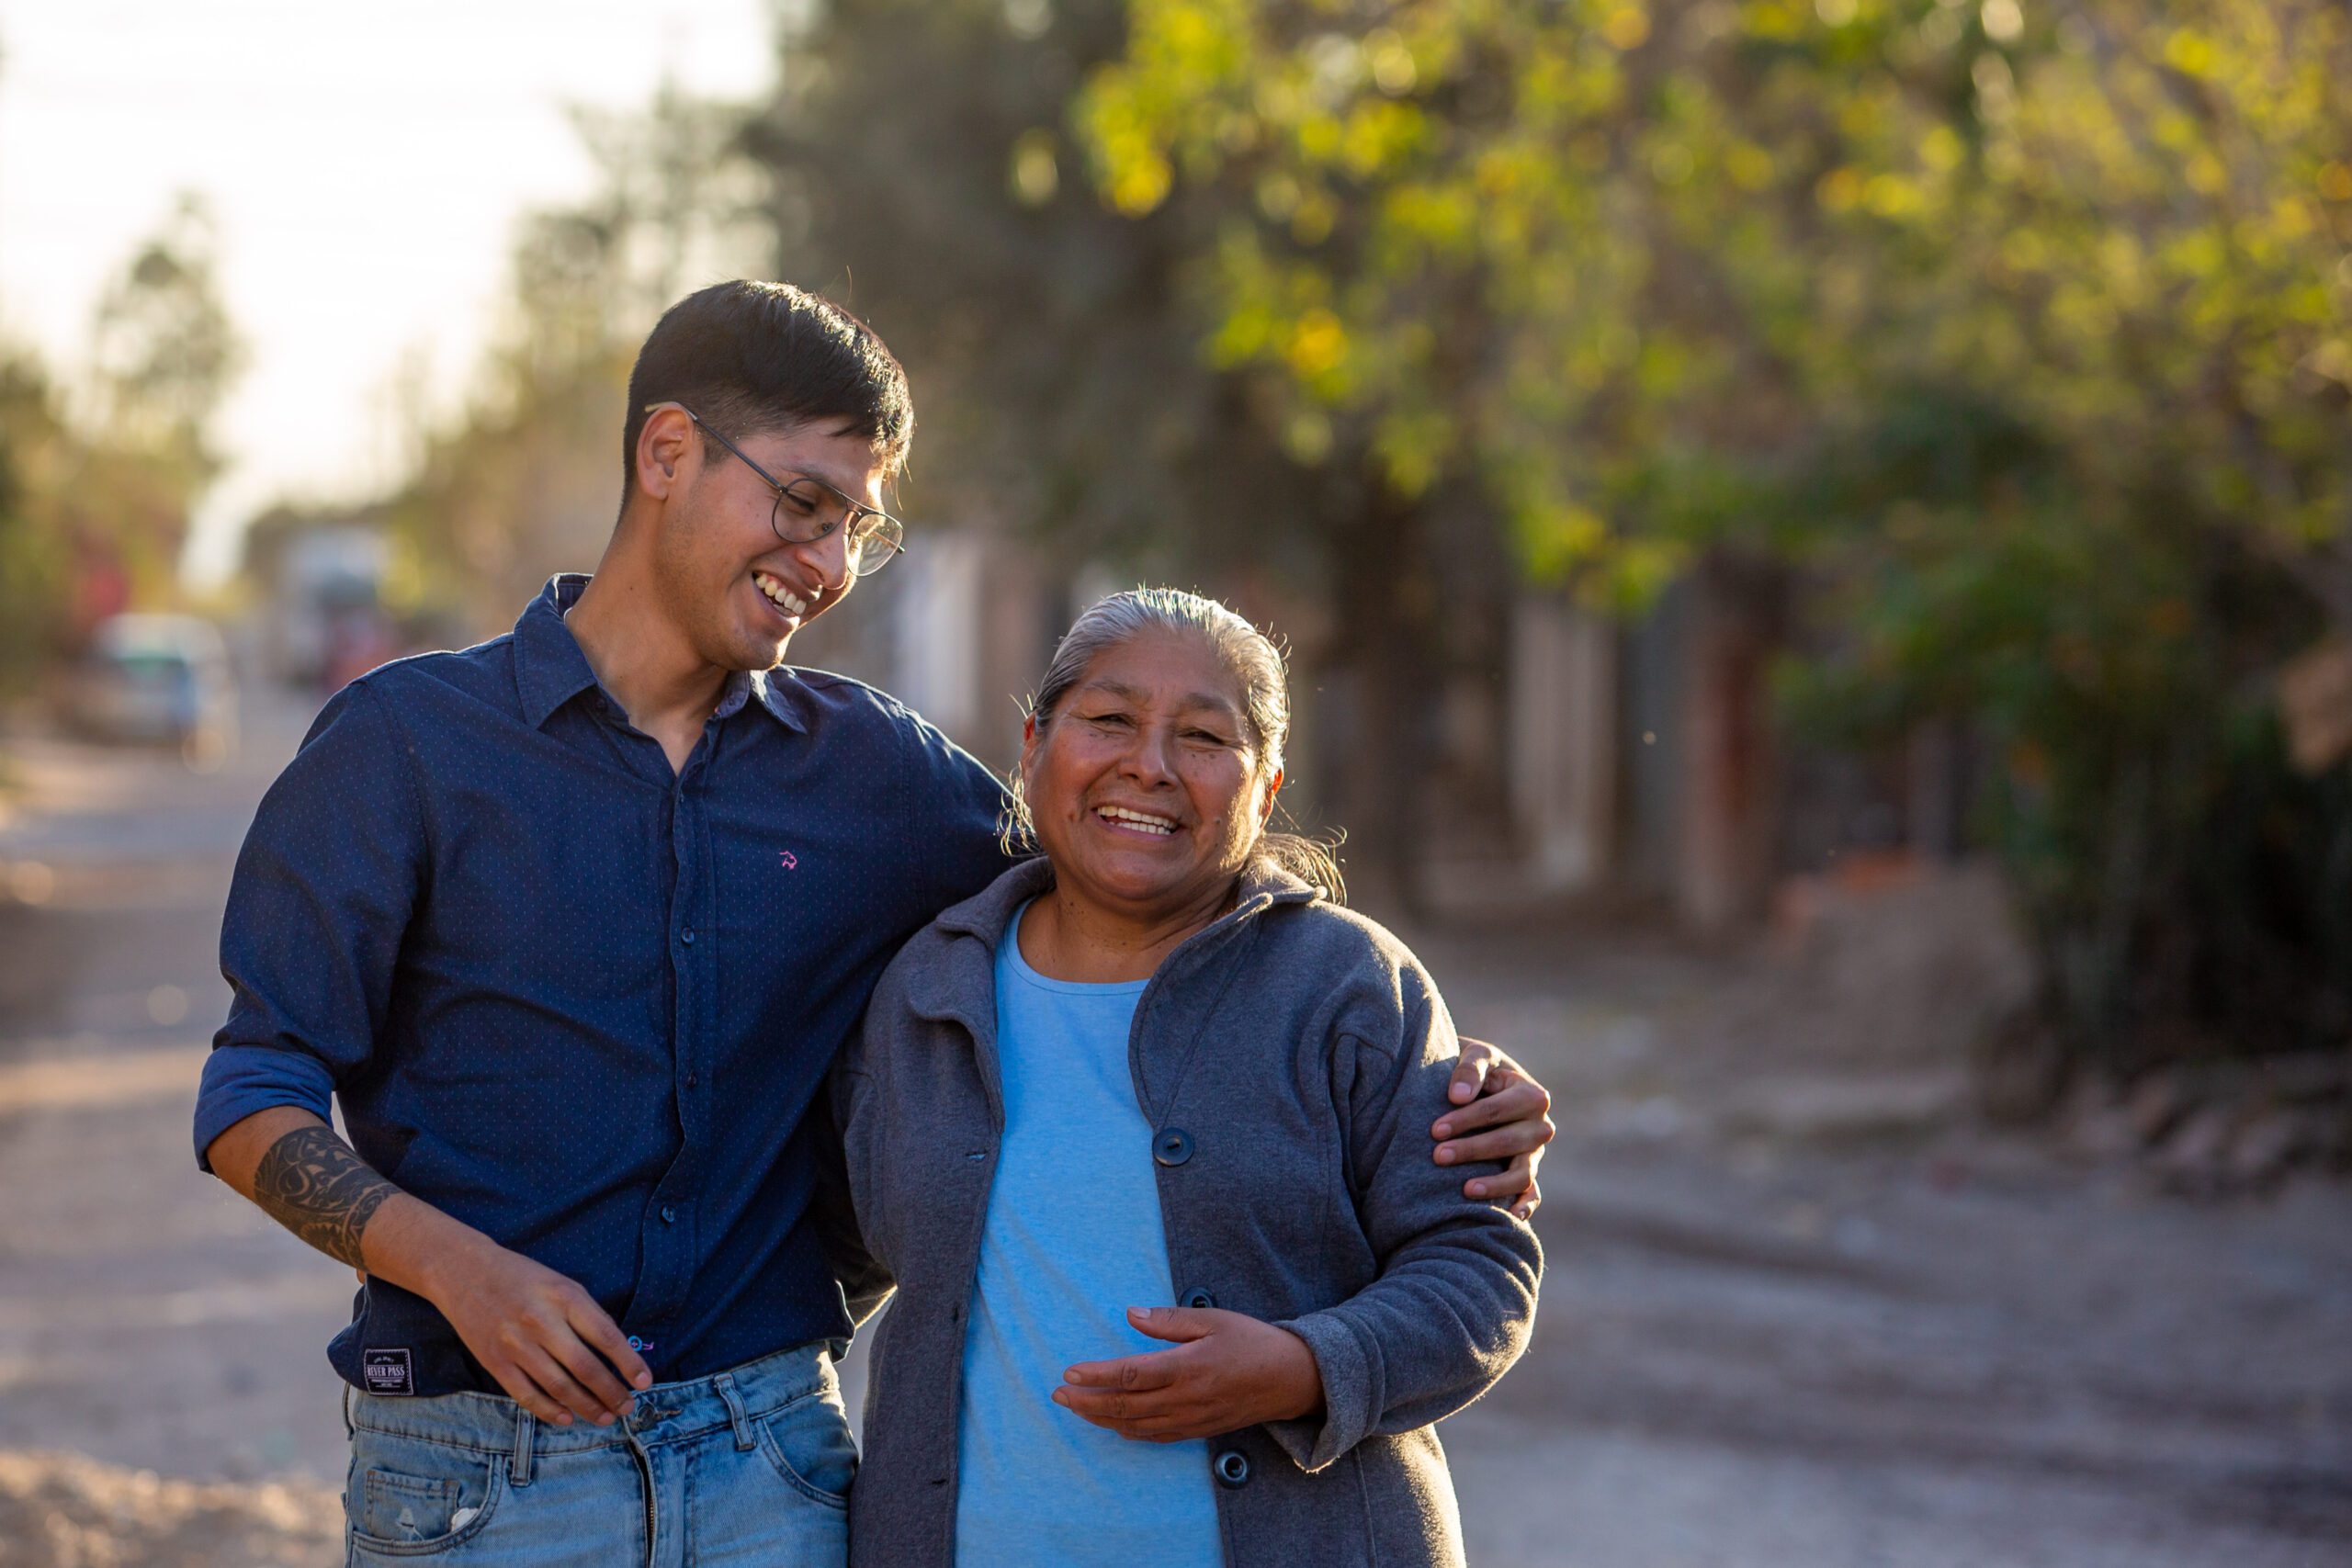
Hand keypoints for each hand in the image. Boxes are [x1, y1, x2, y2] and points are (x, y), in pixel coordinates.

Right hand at [424, 1236, 652, 1427]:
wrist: (465, 1272)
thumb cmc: (523, 1278)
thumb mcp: (562, 1284)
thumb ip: (587, 1315)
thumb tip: (616, 1353)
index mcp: (565, 1297)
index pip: (606, 1336)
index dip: (628, 1363)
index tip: (645, 1382)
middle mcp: (541, 1322)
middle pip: (585, 1367)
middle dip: (611, 1392)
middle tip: (627, 1407)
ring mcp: (516, 1344)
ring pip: (559, 1386)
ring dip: (586, 1407)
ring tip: (604, 1417)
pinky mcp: (494, 1362)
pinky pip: (527, 1395)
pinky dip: (550, 1411)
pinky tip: (567, 1418)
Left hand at [1054, 1306, 1323, 1441]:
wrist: (1291, 1380)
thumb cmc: (1252, 1342)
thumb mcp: (1213, 1320)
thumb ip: (1169, 1321)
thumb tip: (1130, 1315)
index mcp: (1187, 1367)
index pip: (1131, 1375)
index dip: (1097, 1376)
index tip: (1069, 1373)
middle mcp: (1185, 1399)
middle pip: (1125, 1406)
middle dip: (1086, 1402)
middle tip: (1058, 1395)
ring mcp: (1191, 1419)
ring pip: (1135, 1425)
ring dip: (1101, 1418)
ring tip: (1076, 1408)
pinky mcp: (1198, 1430)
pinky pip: (1156, 1437)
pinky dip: (1129, 1432)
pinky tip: (1113, 1424)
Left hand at [1437, 1037, 1554, 1219]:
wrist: (1478, 1083)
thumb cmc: (1475, 1068)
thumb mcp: (1475, 1054)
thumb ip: (1470, 1069)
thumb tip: (1459, 1097)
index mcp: (1531, 1094)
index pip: (1498, 1110)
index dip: (1467, 1120)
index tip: (1435, 1130)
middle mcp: (1539, 1126)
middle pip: (1509, 1143)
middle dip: (1473, 1150)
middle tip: (1438, 1156)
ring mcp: (1535, 1153)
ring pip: (1522, 1173)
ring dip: (1495, 1184)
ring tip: (1465, 1190)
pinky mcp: (1528, 1172)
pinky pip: (1532, 1194)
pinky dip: (1525, 1206)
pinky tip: (1508, 1217)